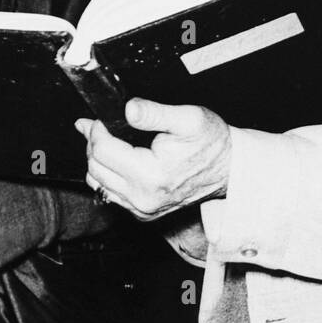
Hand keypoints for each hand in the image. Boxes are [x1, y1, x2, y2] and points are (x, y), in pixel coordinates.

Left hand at [77, 97, 232, 221]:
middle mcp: (143, 198)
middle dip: (94, 142)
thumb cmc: (211, 142)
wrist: (227, 168)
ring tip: (108, 139)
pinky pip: (109, 193)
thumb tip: (128, 109)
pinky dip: (106, 174)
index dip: (97, 129)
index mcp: (151, 175)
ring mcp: (142, 209)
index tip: (103, 117)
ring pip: (97, 182)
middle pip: (95, 167)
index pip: (103, 151)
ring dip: (97, 159)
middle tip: (102, 124)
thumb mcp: (189, 118)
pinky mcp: (142, 213)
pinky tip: (117, 157)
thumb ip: (155, 112)